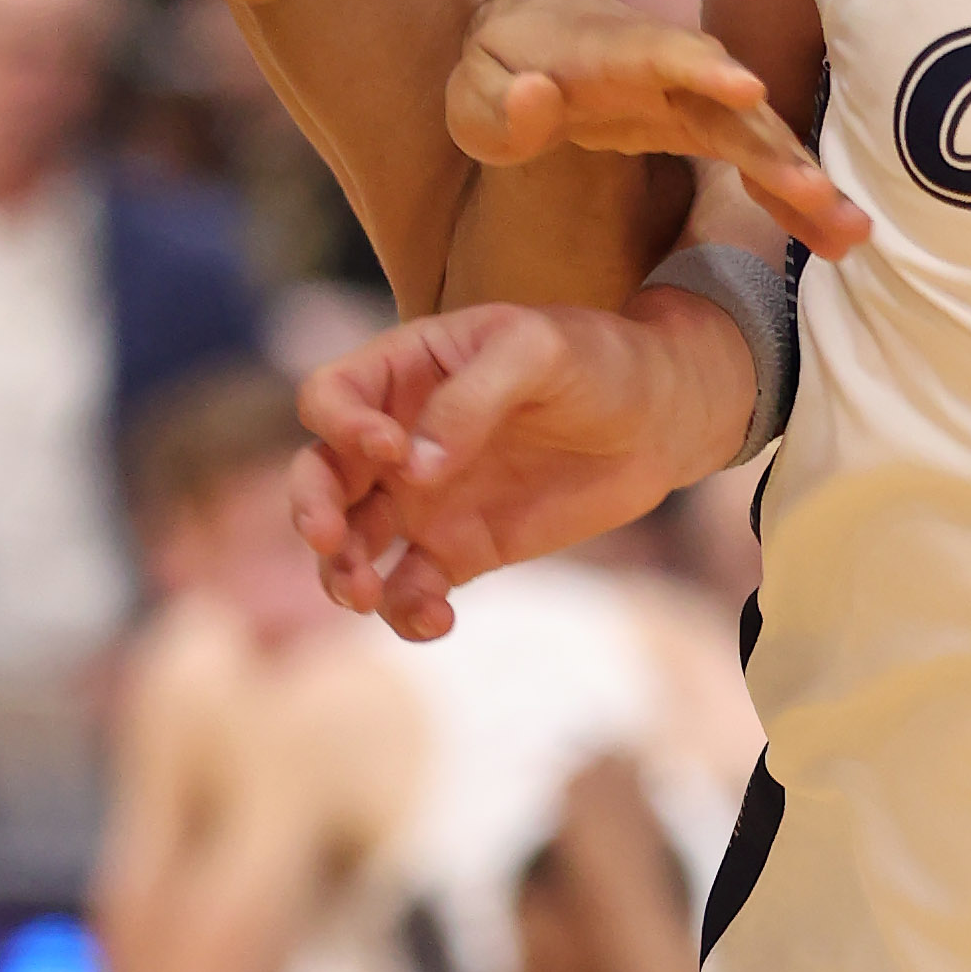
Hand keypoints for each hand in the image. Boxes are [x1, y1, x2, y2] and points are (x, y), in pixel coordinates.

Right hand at [295, 290, 756, 640]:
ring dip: (343, 574)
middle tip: (331, 540)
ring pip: (351, 545)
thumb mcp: (537, 352)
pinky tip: (436, 619)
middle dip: (311, 511)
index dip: (341, 426)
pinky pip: (411, 589)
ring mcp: (422, 501)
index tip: (391, 450)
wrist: (659, 419)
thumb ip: (472, 399)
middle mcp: (394, 440)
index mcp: (400, 373)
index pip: (330, 398)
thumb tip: (412, 469)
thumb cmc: (595, 361)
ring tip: (367, 595)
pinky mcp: (460, 551)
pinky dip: (408, 612)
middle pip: (319, 477)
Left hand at [447, 0, 869, 252]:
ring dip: (804, 178)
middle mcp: (665, 62)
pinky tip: (835, 237)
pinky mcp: (707, 120)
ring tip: (852, 232)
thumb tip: (535, 97)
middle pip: (731, 103)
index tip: (749, 90)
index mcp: (603, 48)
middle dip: (777, 146)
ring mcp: (693, 91)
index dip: (702, 70)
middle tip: (820, 196)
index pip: (657, 53)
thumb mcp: (470, 95)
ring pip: (759, 132)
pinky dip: (791, 193)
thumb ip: (498, 105)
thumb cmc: (493, 72)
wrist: (528, 41)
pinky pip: (757, 156)